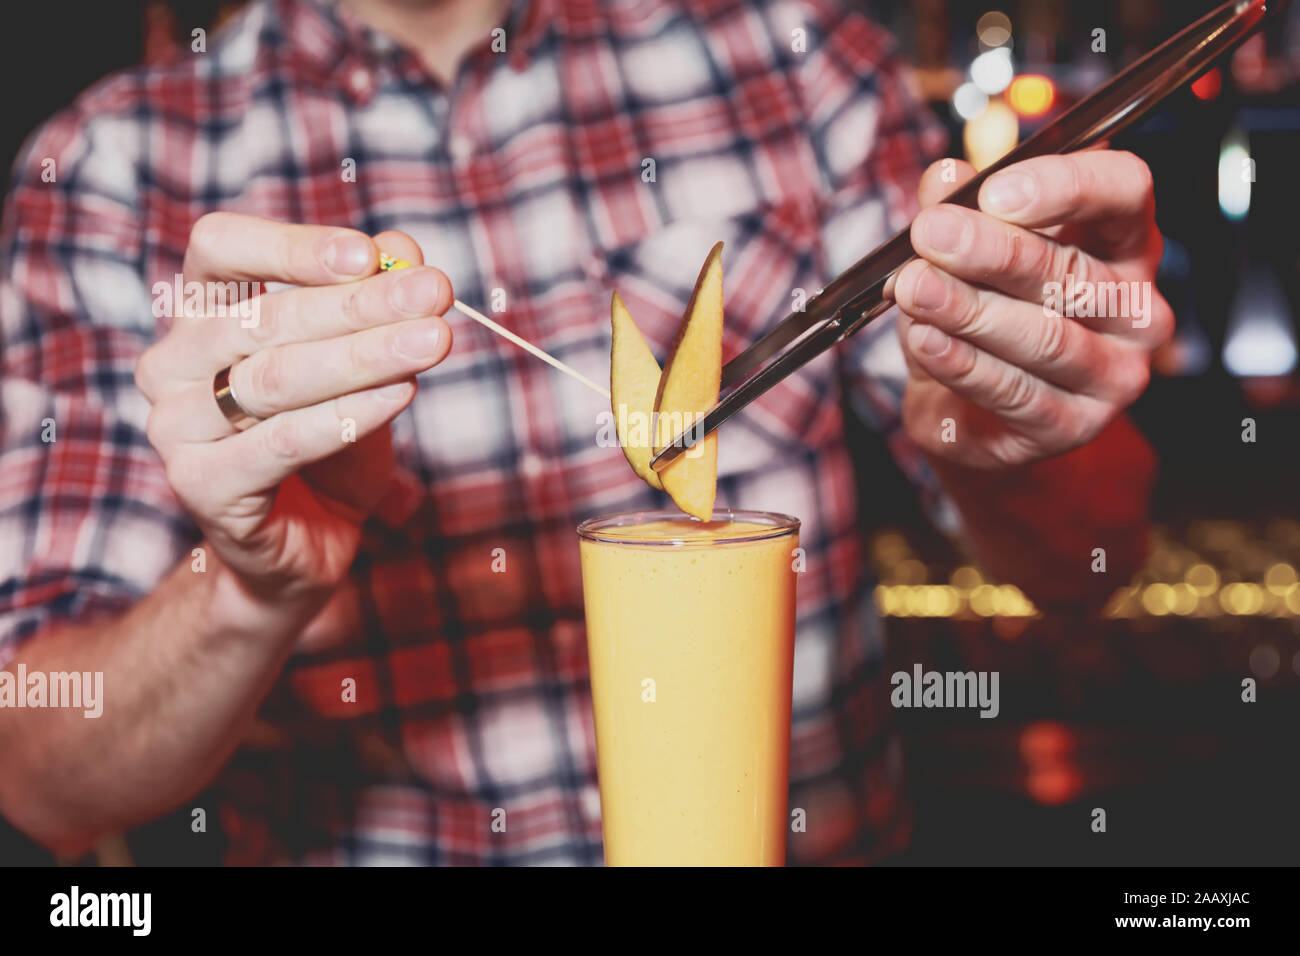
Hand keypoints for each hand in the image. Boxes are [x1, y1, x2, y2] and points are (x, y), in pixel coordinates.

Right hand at [136, 213, 452, 598]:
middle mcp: (170, 364)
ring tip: (433, 341)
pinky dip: (347, 416)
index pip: (220, 249)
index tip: (370, 254)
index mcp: (198, 316)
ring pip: (277, 378)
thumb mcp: (360, 364)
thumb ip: (372, 301)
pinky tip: (400, 395)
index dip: (293, 246)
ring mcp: (176, 427)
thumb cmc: (329, 441)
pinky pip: (282, 441)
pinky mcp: (200, 485)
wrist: (303, 542)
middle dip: (361, 305)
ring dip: (364, 356)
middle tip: (434, 293)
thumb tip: (404, 247)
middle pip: (264, 317)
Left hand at [888, 151, 1172, 468]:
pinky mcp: (1074, 426)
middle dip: (992, 250)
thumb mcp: (964, 254)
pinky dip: (964, 365)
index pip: (1125, 192)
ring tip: (914, 288)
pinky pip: (1016, 392)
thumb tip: (944, 176)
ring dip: (970, 309)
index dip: (1065, 185)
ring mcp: (1114, 373)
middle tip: (930, 234)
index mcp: (1122, 241)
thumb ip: (960, 210)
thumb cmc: (984, 314)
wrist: (972, 414)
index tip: (995, 189)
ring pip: (1044, 336)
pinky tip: (925, 339)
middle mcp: (1135, 306)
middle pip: (1072, 270)